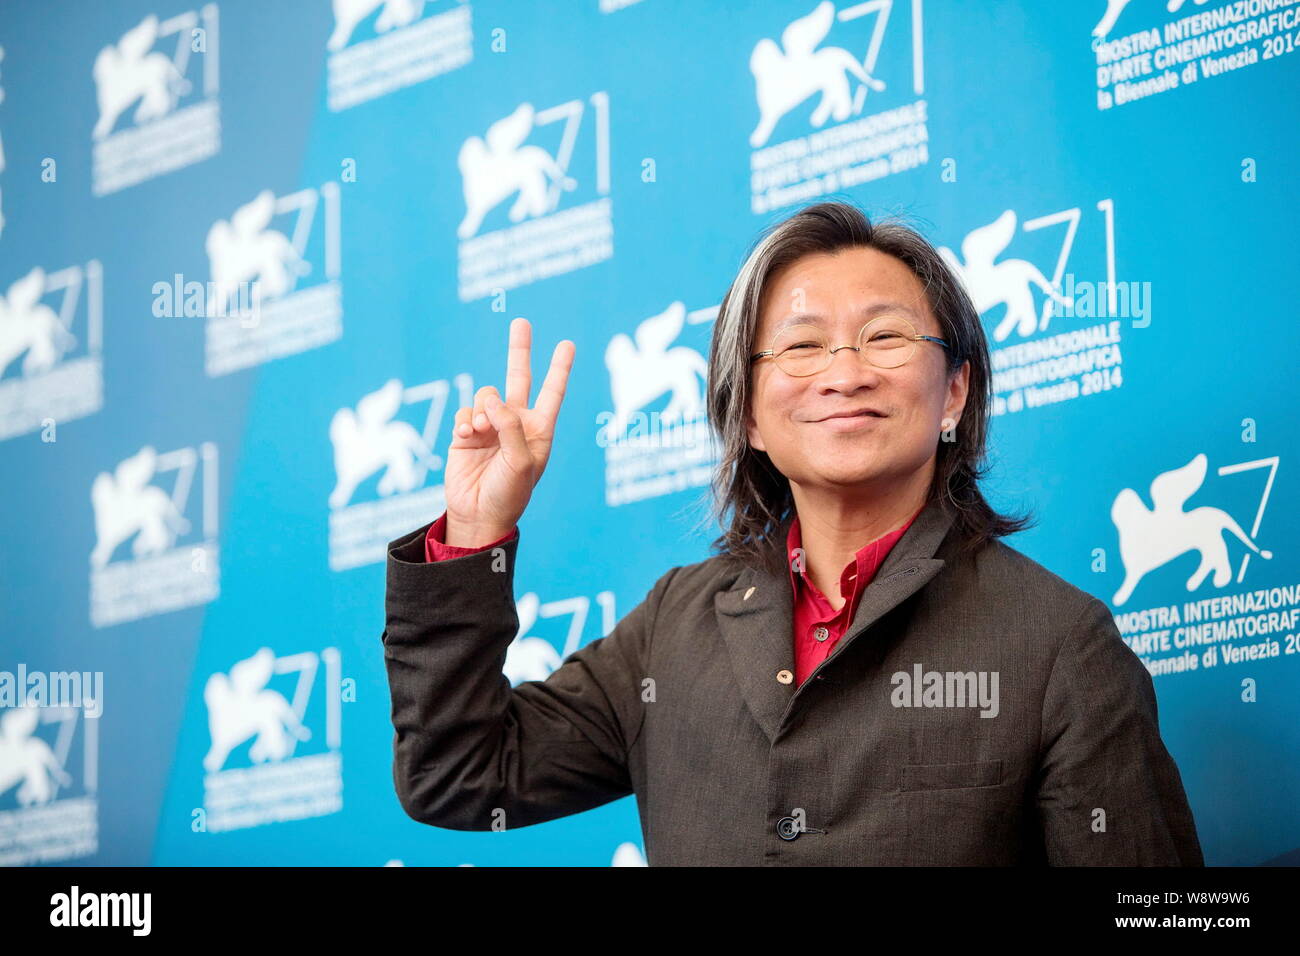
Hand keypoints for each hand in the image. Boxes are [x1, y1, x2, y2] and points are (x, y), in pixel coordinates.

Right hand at [443, 317, 574, 547]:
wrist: (478, 515)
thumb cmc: (509, 494)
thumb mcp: (521, 462)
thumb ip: (511, 427)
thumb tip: (493, 401)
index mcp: (539, 430)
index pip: (552, 393)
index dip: (560, 368)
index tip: (567, 345)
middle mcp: (516, 423)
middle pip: (519, 378)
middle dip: (519, 351)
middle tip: (521, 323)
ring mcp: (491, 426)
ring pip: (486, 395)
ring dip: (483, 409)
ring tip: (481, 432)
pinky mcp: (467, 433)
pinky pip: (465, 411)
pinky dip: (465, 421)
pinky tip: (467, 437)